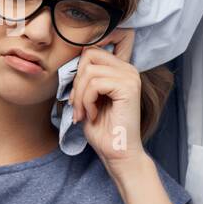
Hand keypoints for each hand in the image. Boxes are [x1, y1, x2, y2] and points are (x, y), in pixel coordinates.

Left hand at [69, 28, 145, 171]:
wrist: (118, 152)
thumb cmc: (103, 129)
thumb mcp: (88, 98)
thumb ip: (85, 78)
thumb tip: (72, 62)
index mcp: (120, 69)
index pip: (91, 51)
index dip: (78, 71)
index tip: (76, 96)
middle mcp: (128, 69)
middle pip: (89, 56)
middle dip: (77, 82)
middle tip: (77, 106)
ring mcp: (130, 77)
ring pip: (90, 71)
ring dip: (80, 96)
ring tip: (84, 113)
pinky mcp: (129, 87)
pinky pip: (95, 84)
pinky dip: (87, 101)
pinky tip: (93, 115)